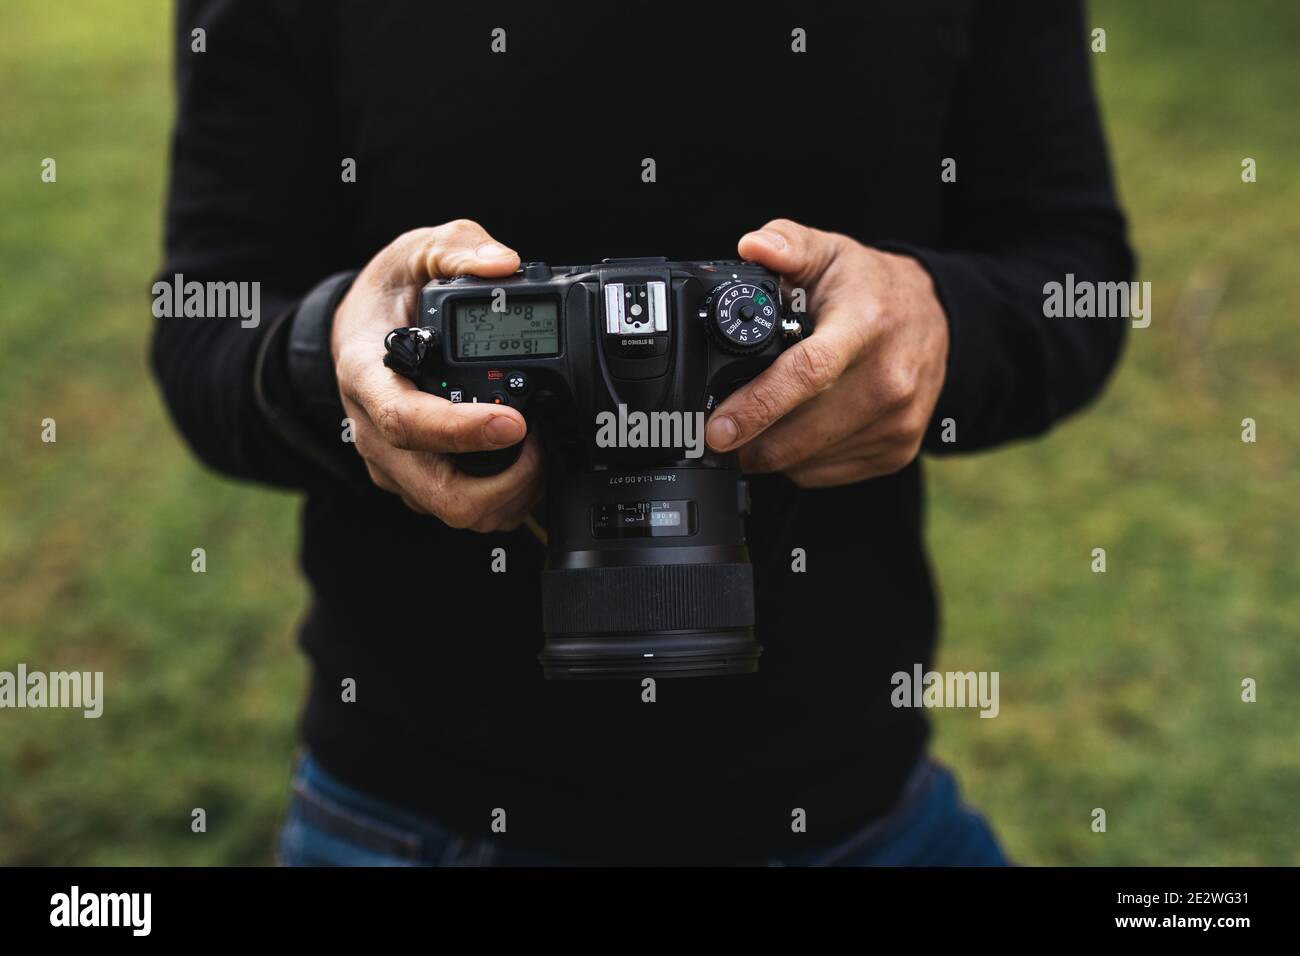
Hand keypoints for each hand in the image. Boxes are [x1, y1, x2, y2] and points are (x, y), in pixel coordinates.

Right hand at [331, 220, 542, 530]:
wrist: (356, 332)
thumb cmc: (385, 296)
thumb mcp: (413, 251)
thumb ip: (457, 248)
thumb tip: (504, 261)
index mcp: (367, 377)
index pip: (407, 421)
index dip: (462, 431)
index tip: (514, 422)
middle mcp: (375, 432)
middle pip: (438, 492)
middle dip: (504, 483)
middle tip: (543, 445)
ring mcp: (394, 465)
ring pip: (454, 511)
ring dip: (509, 495)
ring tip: (540, 452)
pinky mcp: (415, 482)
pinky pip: (461, 509)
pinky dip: (503, 497)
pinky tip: (525, 463)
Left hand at [705, 219, 948, 486]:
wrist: (937, 321)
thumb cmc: (872, 290)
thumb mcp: (831, 253)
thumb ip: (788, 244)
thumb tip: (753, 246)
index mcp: (865, 326)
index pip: (808, 373)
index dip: (758, 405)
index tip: (719, 428)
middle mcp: (888, 379)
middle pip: (802, 431)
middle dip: (750, 441)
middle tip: (718, 434)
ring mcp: (897, 421)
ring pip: (809, 460)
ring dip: (770, 453)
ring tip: (755, 427)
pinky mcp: (898, 451)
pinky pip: (826, 473)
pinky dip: (798, 462)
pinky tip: (795, 432)